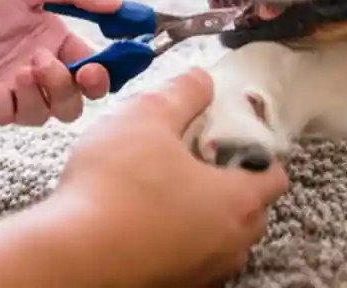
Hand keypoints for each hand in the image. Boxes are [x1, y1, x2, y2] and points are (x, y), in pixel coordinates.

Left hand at [0, 0, 120, 124]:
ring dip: (42, 93)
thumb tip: (119, 3)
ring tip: (22, 70)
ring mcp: (16, 91)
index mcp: (54, 40)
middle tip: (61, 70)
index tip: (105, 66)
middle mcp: (40, 68)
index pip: (94, 63)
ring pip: (51, 112)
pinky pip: (13, 117)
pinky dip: (5, 102)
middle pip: (79, 97)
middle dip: (75, 88)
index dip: (107, 69)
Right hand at [52, 69, 289, 286]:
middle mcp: (232, 244)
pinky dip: (180, 243)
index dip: (256, 153)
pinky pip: (192, 261)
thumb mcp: (147, 118)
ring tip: (166, 194)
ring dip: (205, 218)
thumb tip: (202, 78)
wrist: (71, 257)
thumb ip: (181, 93)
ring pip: (222, 241)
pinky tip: (146, 224)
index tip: (227, 141)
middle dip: (233, 187)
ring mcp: (204, 273)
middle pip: (253, 212)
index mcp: (239, 201)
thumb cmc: (115, 185)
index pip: (276, 177)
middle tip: (195, 164)